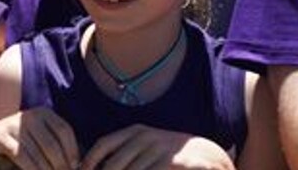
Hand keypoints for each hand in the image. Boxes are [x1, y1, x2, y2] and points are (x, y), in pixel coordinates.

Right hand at [0, 107, 79, 169]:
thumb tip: (77, 165)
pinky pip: (22, 157)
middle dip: (60, 167)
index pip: (64, 130)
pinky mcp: (0, 136)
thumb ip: (60, 147)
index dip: (73, 151)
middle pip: (52, 145)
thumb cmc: (26, 145)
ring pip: (37, 154)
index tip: (75, 168)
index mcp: (43, 113)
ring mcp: (13, 124)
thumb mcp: (43, 139)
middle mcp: (29, 115)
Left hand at [82, 125, 233, 169]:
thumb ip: (123, 155)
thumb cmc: (169, 156)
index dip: (89, 160)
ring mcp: (163, 149)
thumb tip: (88, 165)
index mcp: (136, 132)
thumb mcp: (146, 149)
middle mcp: (147, 137)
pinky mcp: (179, 162)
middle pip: (114, 164)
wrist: (209, 157)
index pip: (104, 144)